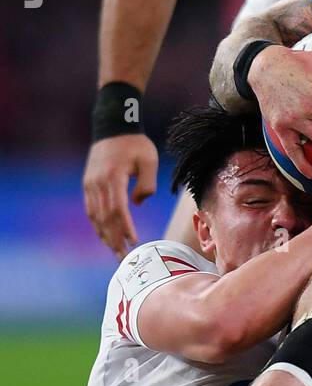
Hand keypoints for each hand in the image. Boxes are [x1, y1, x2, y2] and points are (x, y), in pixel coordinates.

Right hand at [83, 133, 158, 257]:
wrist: (112, 127)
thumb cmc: (135, 144)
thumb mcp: (149, 160)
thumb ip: (148, 183)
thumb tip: (137, 204)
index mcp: (114, 177)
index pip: (118, 209)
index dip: (124, 227)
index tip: (133, 242)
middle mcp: (98, 183)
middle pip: (105, 217)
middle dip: (114, 239)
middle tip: (123, 258)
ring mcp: (90, 184)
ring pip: (95, 216)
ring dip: (105, 235)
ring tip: (114, 252)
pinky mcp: (88, 184)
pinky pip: (91, 209)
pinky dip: (97, 224)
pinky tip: (105, 235)